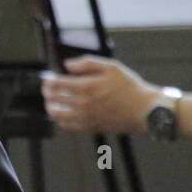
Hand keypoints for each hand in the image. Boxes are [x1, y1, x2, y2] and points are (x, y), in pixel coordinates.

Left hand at [40, 56, 159, 134]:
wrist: (144, 110)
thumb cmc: (130, 87)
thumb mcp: (111, 67)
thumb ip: (87, 63)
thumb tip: (67, 64)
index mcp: (86, 86)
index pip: (56, 84)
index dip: (48, 80)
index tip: (48, 78)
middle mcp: (83, 103)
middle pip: (53, 99)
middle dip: (47, 92)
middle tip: (48, 88)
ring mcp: (85, 117)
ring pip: (56, 114)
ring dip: (50, 106)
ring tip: (52, 101)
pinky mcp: (89, 127)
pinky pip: (67, 126)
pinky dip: (60, 119)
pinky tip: (63, 113)